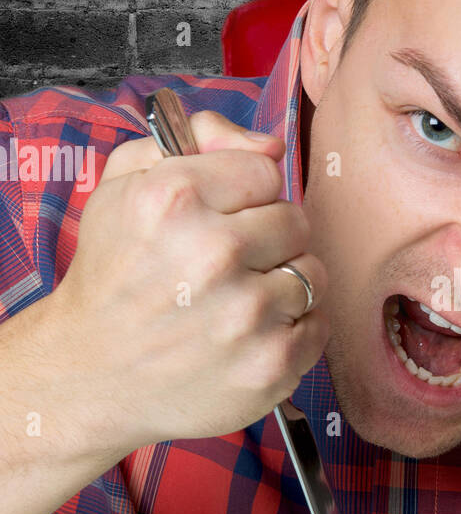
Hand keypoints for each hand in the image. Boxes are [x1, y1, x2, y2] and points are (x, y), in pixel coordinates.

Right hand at [48, 110, 328, 450]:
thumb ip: (197, 139)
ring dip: (282, 285)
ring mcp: (246, 314)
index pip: (266, 170)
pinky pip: (318, 325)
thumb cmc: (113, 277)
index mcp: (175, 199)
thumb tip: (272, 146)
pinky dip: (290, 331)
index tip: (220, 218)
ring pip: (313, 273)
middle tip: (226, 265)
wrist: (90, 375)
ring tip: (235, 302)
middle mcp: (213, 253)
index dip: (245, 195)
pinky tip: (247, 336)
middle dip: (268, 238)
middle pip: (296, 220)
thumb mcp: (125, 184)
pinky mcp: (271, 363)